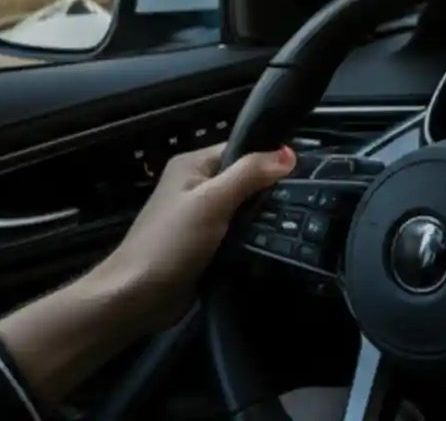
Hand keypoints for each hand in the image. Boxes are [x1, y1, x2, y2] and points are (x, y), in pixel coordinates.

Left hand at [92, 143, 295, 331]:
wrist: (138, 296)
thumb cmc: (172, 242)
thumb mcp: (212, 201)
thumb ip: (249, 174)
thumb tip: (290, 153)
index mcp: (193, 165)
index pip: (240, 149)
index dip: (269, 158)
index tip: (303, 173)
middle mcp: (197, 186)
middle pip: (245, 178)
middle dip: (271, 190)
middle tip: (307, 201)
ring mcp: (202, 217)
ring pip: (245, 208)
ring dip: (266, 216)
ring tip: (301, 222)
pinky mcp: (208, 244)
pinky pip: (240, 231)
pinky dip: (255, 236)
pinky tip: (279, 241)